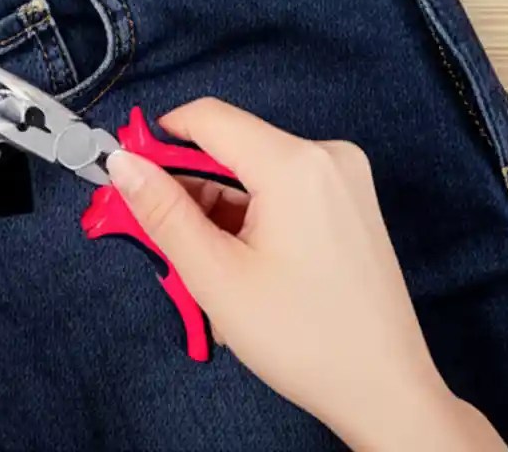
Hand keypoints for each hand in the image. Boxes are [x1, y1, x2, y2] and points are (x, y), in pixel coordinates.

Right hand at [106, 99, 506, 451]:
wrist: (383, 389)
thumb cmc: (307, 339)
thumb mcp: (215, 276)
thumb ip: (163, 211)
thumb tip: (124, 164)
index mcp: (296, 164)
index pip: (208, 117)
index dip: (158, 140)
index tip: (125, 173)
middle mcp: (326, 157)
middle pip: (230, 145)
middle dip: (185, 186)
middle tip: (153, 233)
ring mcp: (343, 179)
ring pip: (253, 172)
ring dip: (215, 208)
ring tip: (203, 268)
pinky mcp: (348, 203)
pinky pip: (281, 190)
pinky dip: (248, 218)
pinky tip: (235, 264)